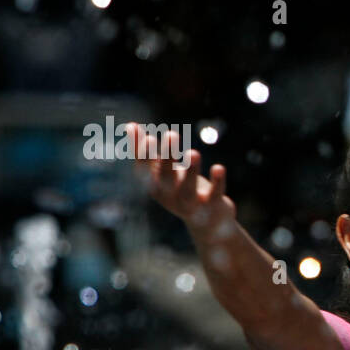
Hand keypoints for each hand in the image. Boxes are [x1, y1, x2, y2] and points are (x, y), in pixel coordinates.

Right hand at [127, 122, 234, 236]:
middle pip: (166, 179)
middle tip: (171, 134)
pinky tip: (219, 167)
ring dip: (191, 171)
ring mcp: (192, 205)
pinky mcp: (212, 207)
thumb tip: (130, 125)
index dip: (145, 155)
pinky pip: (214, 195)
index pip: (145, 172)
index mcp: (156, 187)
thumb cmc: (182, 191)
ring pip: (189, 190)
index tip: (149, 136)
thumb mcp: (164, 174)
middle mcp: (171, 198)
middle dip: (167, 158)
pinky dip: (217, 182)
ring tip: (194, 152)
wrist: (209, 224)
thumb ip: (149, 153)